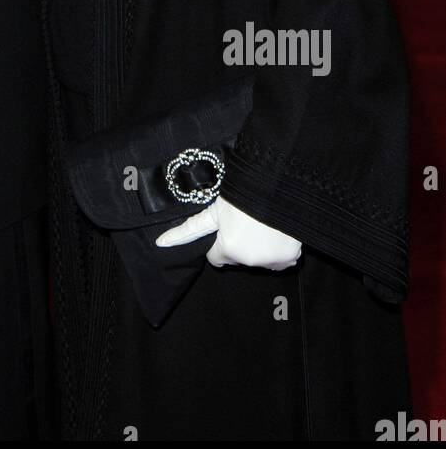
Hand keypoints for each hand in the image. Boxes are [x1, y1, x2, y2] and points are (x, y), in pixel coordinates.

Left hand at [155, 196, 301, 269]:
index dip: (219, 241)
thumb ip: (189, 231)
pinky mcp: (289, 260)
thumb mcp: (213, 212)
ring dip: (257, 249)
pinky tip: (276, 233)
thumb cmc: (242, 195)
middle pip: (236, 259)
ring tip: (261, 225)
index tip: (226, 228)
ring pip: (257, 261)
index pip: (216, 258)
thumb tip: (159, 244)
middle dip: (238, 245)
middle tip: (245, 222)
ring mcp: (270, 263)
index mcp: (228, 249)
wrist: (277, 185)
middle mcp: (248, 261)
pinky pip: (278, 261)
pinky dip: (277, 251)